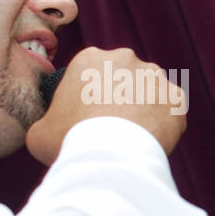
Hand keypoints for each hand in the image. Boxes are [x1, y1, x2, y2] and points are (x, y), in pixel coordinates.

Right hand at [26, 47, 186, 164]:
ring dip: (142, 109)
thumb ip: (45, 123)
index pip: (90, 75)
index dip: (88, 98)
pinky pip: (169, 111)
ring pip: (148, 92)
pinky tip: (149, 141)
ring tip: (131, 138)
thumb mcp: (38, 132)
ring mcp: (153, 76)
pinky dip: (162, 124)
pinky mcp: (175, 98)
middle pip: (121, 79)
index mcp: (89, 59)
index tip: (86, 119)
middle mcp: (124, 59)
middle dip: (118, 99)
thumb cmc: (68, 142)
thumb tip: (49, 129)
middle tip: (111, 129)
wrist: (109, 156)